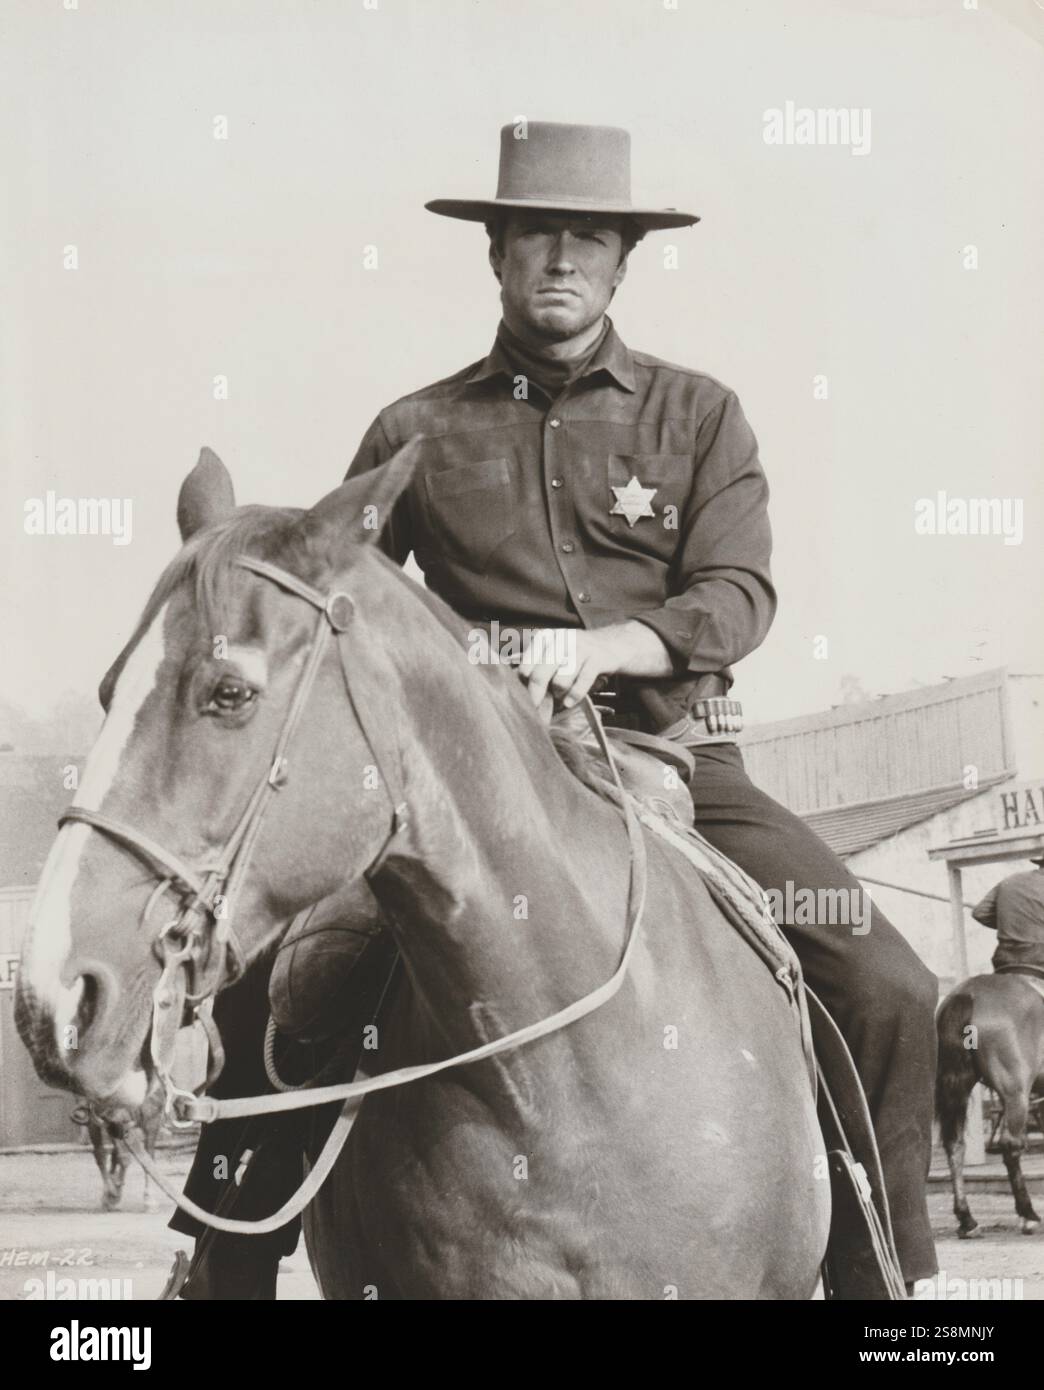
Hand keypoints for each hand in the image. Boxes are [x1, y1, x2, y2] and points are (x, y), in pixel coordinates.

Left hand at [515, 621, 674, 710]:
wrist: (610, 644)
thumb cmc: (576, 654)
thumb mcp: (554, 653)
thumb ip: (537, 668)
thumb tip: (520, 691)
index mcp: (545, 638)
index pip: (525, 667)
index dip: (524, 687)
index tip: (525, 701)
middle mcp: (560, 639)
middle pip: (539, 676)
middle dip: (536, 699)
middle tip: (536, 712)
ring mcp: (580, 648)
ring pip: (559, 682)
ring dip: (559, 694)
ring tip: (561, 694)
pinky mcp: (597, 659)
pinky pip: (581, 684)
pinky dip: (574, 696)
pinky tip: (570, 701)